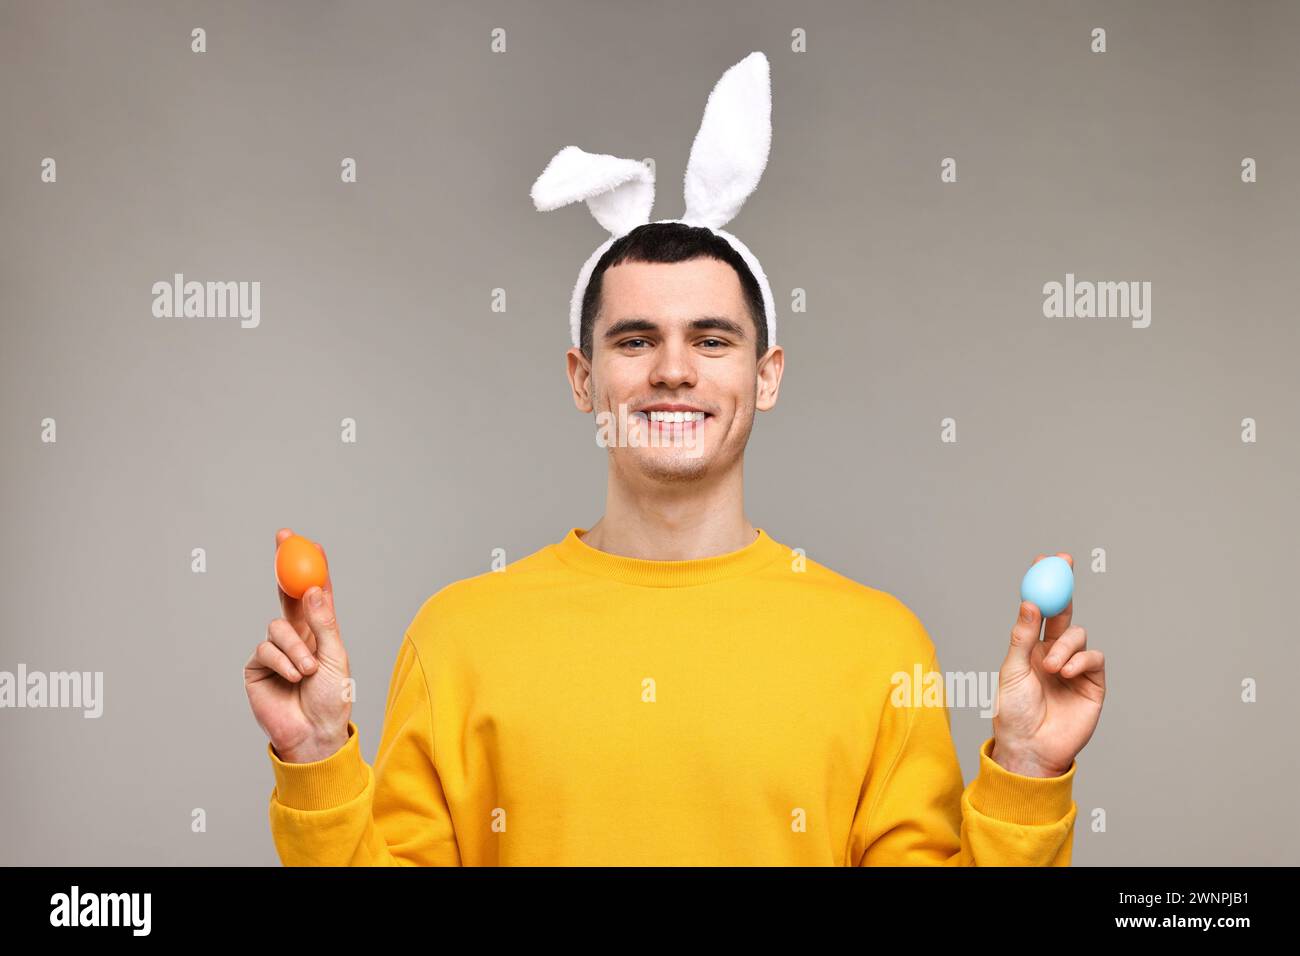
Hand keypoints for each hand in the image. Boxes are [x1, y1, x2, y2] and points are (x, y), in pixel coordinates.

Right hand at [243, 528, 351, 762]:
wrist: (314, 734)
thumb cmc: (331, 699)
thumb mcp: (335, 657)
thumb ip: (323, 623)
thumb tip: (312, 588)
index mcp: (320, 631)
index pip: (315, 593)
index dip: (313, 567)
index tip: (311, 542)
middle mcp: (297, 636)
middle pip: (287, 593)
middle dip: (284, 564)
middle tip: (282, 537)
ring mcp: (276, 650)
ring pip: (277, 627)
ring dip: (296, 648)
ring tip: (307, 672)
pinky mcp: (258, 666)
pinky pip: (266, 649)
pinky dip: (282, 662)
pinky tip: (292, 679)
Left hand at [991, 552, 1104, 776]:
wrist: (1031, 747)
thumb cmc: (1014, 712)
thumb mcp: (1012, 669)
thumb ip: (1023, 636)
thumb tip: (1029, 602)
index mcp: (1030, 647)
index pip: (1038, 610)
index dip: (1042, 585)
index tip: (1044, 559)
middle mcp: (1053, 652)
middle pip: (1063, 613)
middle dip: (1064, 586)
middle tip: (1065, 564)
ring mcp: (1074, 667)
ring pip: (1078, 635)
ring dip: (1065, 646)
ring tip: (1051, 668)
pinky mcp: (1093, 683)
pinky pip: (1094, 657)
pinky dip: (1081, 659)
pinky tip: (1066, 672)